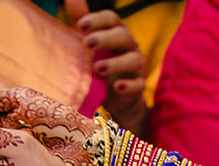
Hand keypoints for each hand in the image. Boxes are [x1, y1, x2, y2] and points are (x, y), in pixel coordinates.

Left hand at [66, 0, 148, 131]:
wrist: (114, 94)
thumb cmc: (100, 59)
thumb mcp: (89, 39)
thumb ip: (81, 19)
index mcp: (116, 32)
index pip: (111, 19)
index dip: (97, 20)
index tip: (80, 25)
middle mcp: (129, 46)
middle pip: (123, 36)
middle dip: (106, 38)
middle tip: (87, 43)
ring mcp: (136, 66)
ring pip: (133, 60)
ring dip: (115, 63)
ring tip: (96, 68)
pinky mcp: (138, 86)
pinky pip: (138, 84)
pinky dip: (129, 85)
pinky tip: (116, 86)